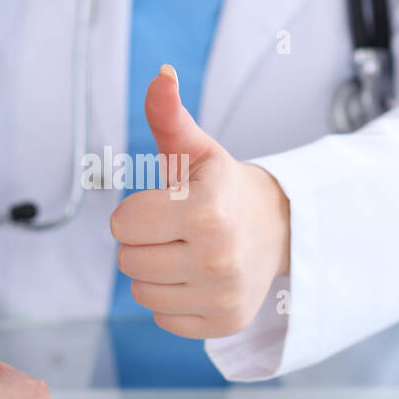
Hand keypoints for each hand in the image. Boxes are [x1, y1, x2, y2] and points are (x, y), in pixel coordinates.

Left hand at [110, 65, 290, 338]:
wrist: (277, 228)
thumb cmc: (222, 187)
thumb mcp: (196, 150)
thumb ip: (169, 115)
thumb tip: (160, 75)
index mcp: (205, 210)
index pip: (122, 224)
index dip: (137, 211)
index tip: (165, 204)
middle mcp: (217, 257)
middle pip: (127, 261)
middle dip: (144, 242)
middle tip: (177, 230)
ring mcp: (222, 295)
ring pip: (140, 292)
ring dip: (154, 273)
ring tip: (186, 253)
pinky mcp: (224, 323)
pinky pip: (162, 317)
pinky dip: (172, 300)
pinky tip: (197, 278)